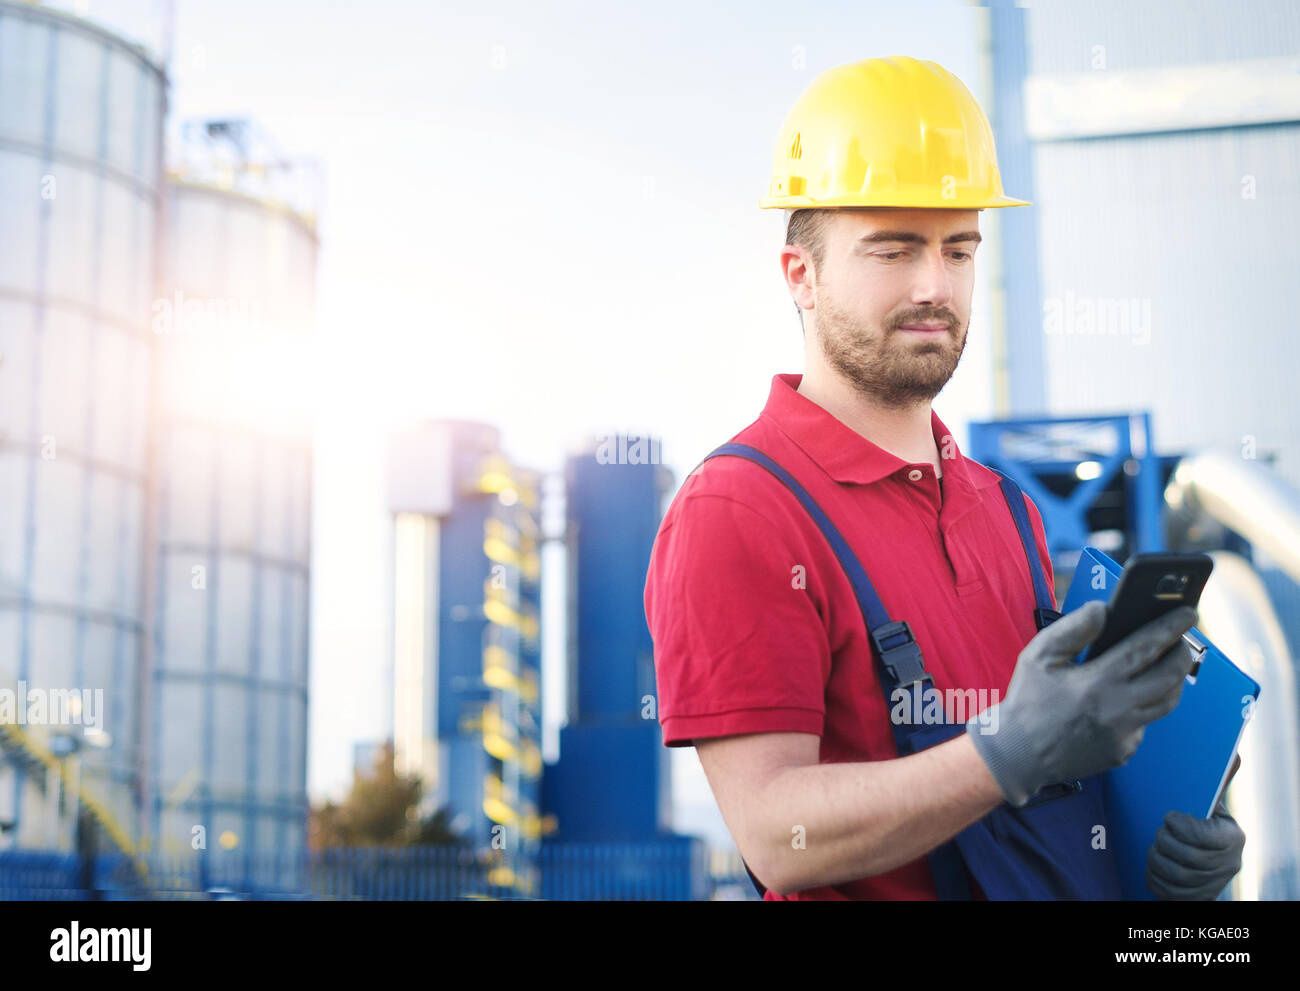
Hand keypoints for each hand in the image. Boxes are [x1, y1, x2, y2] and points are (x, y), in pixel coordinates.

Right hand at [966, 600, 1197, 806]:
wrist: (1018, 755)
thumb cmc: (1026, 701)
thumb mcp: (1038, 657)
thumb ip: (1072, 629)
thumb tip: (1104, 610)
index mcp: (1097, 682)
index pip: (1146, 648)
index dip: (1170, 628)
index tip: (1188, 612)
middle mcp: (1118, 710)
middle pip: (1170, 678)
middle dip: (1181, 654)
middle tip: (1181, 639)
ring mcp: (1124, 734)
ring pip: (1166, 703)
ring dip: (1172, 680)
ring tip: (1163, 664)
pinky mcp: (1123, 751)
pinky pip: (1144, 723)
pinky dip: (1142, 706)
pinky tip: (1124, 697)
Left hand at [1146, 754, 1245, 899]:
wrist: (1205, 851)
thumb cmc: (1200, 817)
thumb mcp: (1209, 799)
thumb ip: (1217, 779)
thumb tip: (1234, 752)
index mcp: (1232, 836)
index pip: (1202, 837)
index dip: (1179, 827)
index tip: (1169, 816)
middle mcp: (1229, 863)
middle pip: (1187, 858)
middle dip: (1164, 843)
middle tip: (1158, 833)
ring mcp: (1215, 883)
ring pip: (1177, 878)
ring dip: (1157, 861)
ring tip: (1154, 848)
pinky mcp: (1199, 897)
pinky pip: (1170, 894)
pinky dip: (1155, 880)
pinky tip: (1153, 867)